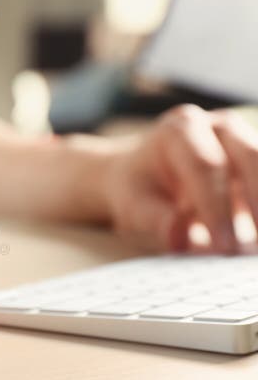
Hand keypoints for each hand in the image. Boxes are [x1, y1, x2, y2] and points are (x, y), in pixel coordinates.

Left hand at [105, 105, 257, 251]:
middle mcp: (219, 127)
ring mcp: (246, 139)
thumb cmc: (139, 190)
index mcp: (180, 130)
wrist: (146, 175)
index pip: (206, 166)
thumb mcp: (133, 204)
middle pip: (251, 157)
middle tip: (255, 253)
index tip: (225, 249)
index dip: (218, 209)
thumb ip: (154, 220)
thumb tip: (178, 237)